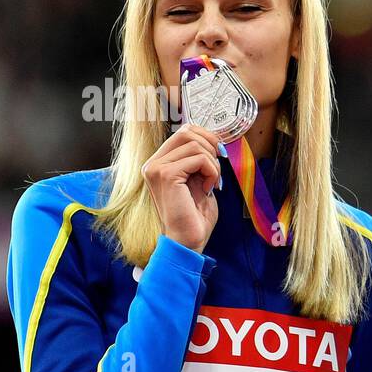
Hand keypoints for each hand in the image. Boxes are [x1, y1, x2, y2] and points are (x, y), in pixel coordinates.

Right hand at [142, 125, 222, 253]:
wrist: (188, 240)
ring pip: (195, 145)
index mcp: (159, 163)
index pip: (183, 132)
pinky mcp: (166, 175)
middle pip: (187, 132)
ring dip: (212, 164)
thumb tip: (212, 140)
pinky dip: (211, 172)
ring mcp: (156, 168)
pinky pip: (199, 159)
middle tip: (216, 169)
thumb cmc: (195, 216)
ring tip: (211, 183)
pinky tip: (207, 189)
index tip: (218, 156)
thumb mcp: (197, 180)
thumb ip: (198, 160)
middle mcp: (153, 163)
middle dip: (210, 146)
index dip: (206, 138)